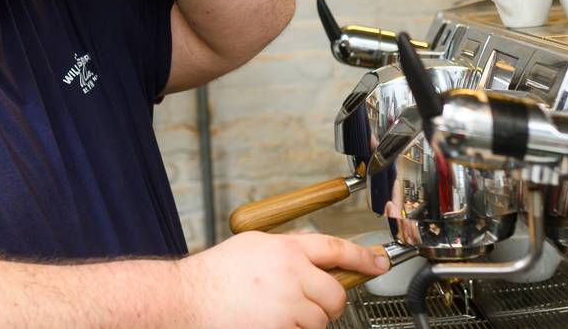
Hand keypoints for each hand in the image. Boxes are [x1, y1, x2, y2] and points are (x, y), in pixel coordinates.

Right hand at [177, 231, 388, 327]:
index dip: (362, 257)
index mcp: (285, 248)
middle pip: (335, 293)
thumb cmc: (214, 275)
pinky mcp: (281, 328)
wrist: (189, 297)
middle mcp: (292, 273)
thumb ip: (285, 249)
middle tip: (311, 306)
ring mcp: (288, 303)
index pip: (335, 249)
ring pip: (320, 320)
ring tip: (277, 314)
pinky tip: (269, 323)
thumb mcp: (253, 246)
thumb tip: (310, 257)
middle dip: (328, 304)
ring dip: (306, 322)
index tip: (378, 263)